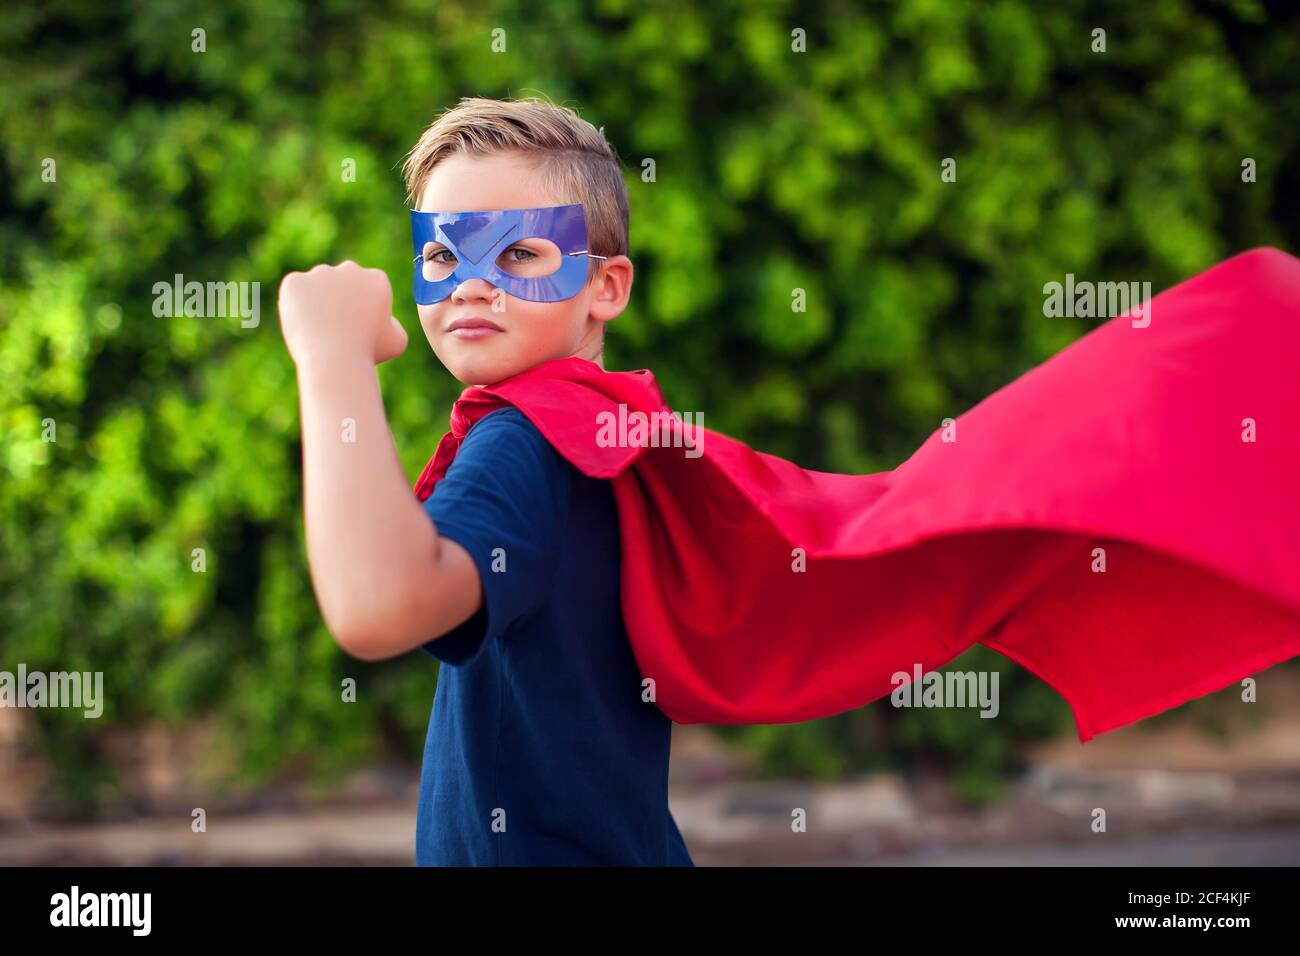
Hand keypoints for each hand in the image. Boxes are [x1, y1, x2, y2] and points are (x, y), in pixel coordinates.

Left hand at [277, 261, 408, 366]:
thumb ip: (394, 326)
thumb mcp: (397, 341)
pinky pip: (294, 291)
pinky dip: (295, 306)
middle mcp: (349, 268)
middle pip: (341, 281)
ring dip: (315, 301)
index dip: (362, 308)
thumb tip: (387, 322)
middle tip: (335, 327)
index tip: (359, 328)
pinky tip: (303, 324)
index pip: (366, 289)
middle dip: (338, 298)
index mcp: (376, 278)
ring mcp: (320, 272)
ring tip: (318, 329)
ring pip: (316, 286)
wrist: (335, 357)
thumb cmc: (368, 352)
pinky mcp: (295, 281)